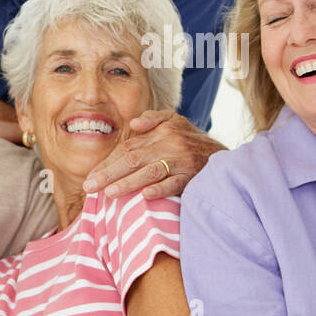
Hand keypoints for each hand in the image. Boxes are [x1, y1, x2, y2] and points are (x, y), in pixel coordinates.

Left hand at [82, 111, 223, 200]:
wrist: (226, 157)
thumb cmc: (194, 141)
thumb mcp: (176, 122)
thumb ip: (154, 119)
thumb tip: (133, 124)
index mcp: (161, 132)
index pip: (128, 148)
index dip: (108, 163)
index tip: (91, 176)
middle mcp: (170, 144)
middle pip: (133, 159)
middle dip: (109, 174)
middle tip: (89, 187)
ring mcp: (182, 161)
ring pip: (150, 172)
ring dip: (128, 183)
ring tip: (108, 193)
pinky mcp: (194, 176)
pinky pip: (175, 183)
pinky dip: (160, 189)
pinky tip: (145, 196)